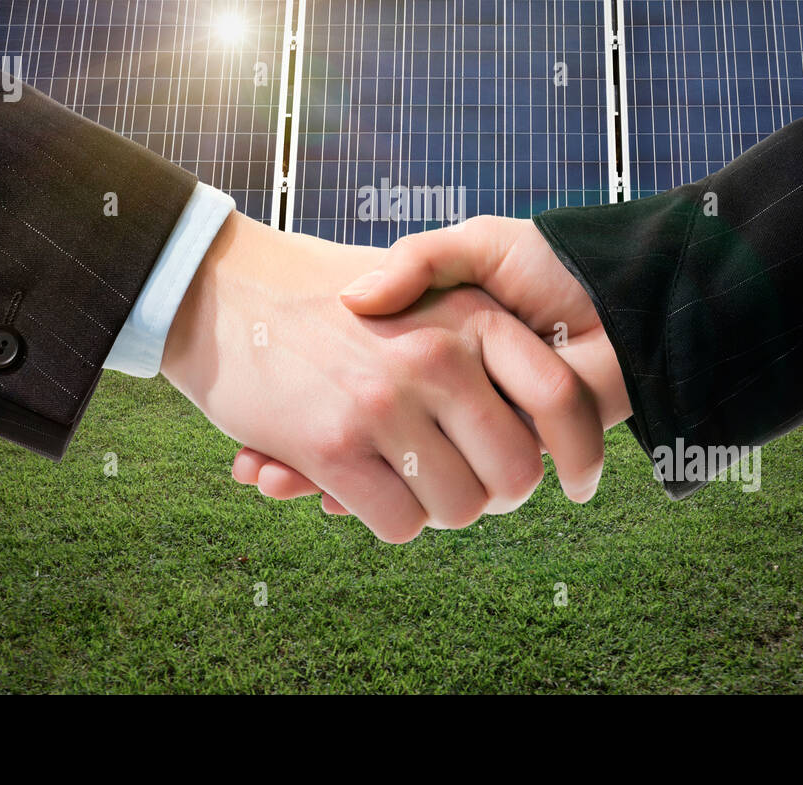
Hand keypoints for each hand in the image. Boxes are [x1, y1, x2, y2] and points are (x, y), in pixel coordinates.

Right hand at [161, 212, 604, 541]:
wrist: (223, 286)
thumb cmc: (323, 292)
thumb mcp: (416, 277)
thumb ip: (479, 334)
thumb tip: (534, 418)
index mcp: (469, 316)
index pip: (561, 399)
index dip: (579, 451)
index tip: (574, 482)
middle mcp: (436, 357)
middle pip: (516, 473)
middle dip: (495, 494)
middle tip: (465, 484)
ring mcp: (385, 403)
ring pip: (458, 507)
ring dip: (434, 507)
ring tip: (403, 477)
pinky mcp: (334, 446)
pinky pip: (399, 524)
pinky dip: (386, 519)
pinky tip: (358, 487)